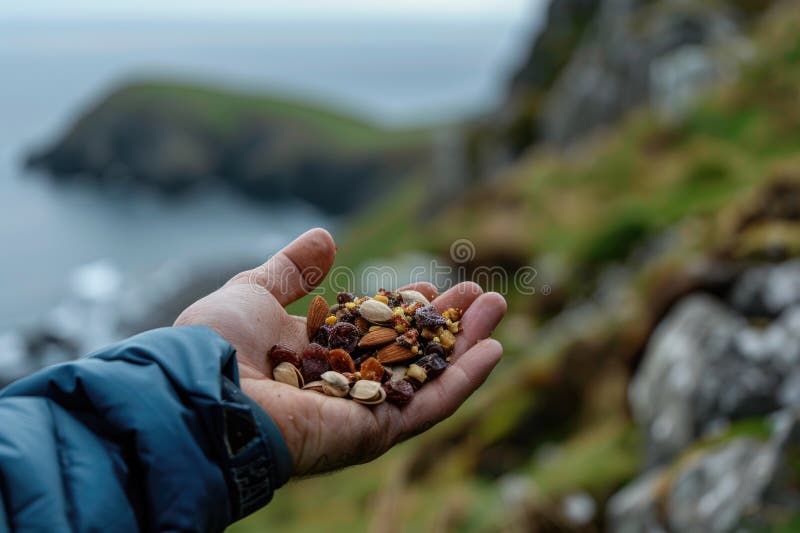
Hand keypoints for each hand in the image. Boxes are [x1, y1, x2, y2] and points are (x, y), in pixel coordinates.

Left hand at [175, 228, 505, 474]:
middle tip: (478, 293)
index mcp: (315, 358)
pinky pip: (430, 406)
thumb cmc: (220, 342)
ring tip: (496, 308)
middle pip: (407, 355)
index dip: (401, 310)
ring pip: (427, 377)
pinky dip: (465, 379)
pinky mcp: (377, 432)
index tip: (424, 286)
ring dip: (466, 345)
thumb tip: (326, 237)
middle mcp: (343, 388)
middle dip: (443, 325)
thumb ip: (292, 270)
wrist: (206, 390)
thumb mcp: (254, 291)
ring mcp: (363, 412)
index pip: (371, 334)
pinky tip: (495, 350)